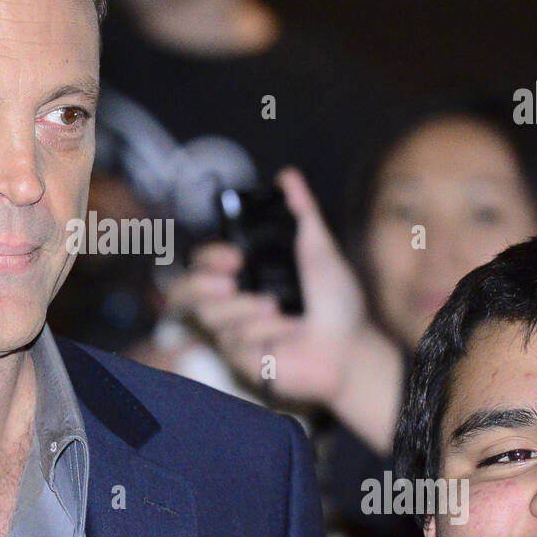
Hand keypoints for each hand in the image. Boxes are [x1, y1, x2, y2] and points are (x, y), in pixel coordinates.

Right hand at [167, 168, 365, 401]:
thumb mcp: (319, 250)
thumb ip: (301, 213)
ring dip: (245, 309)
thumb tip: (288, 176)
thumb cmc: (335, 302)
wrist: (352, 346)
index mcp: (243, 274)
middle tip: (230, 282)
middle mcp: (231, 302)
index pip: (202, 261)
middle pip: (184, 292)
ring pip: (211, 316)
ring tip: (277, 308)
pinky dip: (264, 333)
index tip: (234, 256)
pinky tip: (288, 334)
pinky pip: (234, 343)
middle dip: (199, 284)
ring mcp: (232, 333)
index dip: (208, 257)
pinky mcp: (240, 360)